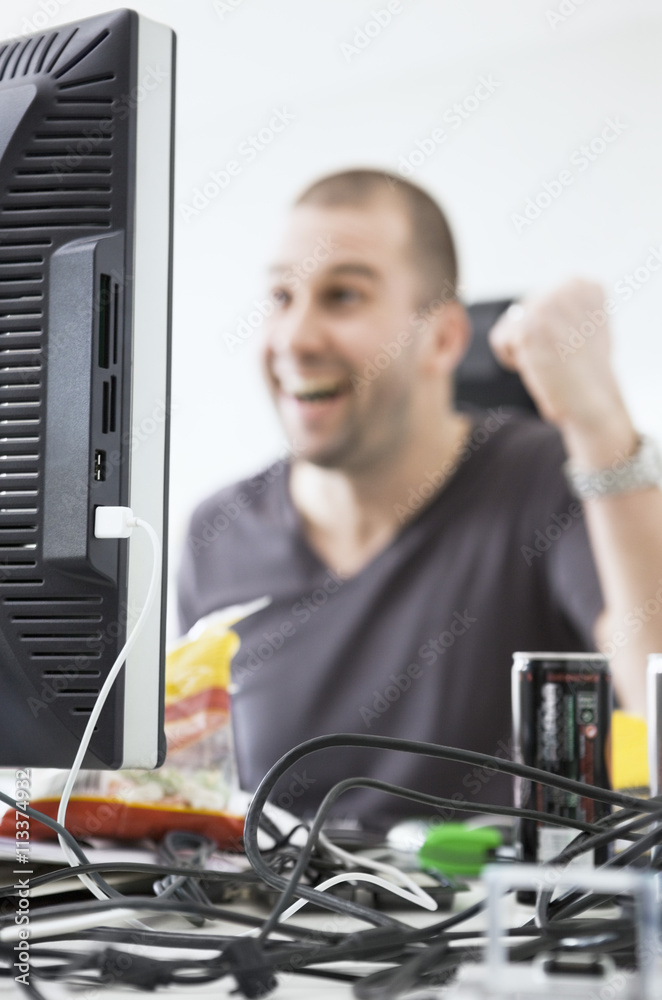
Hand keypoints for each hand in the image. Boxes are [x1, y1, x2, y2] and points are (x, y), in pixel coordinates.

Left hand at [488, 279, 625, 434]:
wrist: (595, 401)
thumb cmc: (586, 370)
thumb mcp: (583, 324)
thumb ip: (559, 307)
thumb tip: (518, 310)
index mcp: (581, 284)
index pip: (537, 300)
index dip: (545, 330)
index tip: (570, 346)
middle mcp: (565, 288)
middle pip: (521, 311)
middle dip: (532, 338)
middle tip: (560, 357)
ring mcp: (547, 305)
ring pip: (510, 325)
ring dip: (523, 349)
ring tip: (550, 360)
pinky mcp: (529, 328)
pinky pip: (500, 340)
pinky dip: (512, 360)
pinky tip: (539, 367)